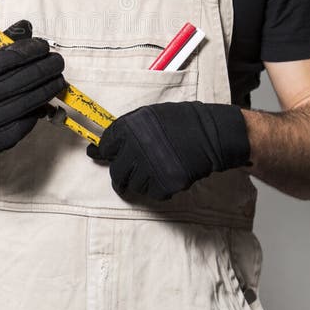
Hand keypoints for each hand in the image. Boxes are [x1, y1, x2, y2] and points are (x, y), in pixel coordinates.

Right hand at [0, 21, 64, 160]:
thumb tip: (25, 27)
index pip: (0, 62)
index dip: (25, 52)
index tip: (42, 45)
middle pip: (17, 82)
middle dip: (44, 68)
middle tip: (58, 60)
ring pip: (25, 103)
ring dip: (47, 88)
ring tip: (59, 78)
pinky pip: (24, 123)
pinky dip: (38, 109)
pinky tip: (46, 99)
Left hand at [87, 102, 250, 200]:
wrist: (211, 134)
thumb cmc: (181, 122)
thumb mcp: (149, 115)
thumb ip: (125, 130)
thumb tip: (98, 149)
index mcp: (129, 127)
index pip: (106, 146)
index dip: (110, 151)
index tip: (113, 154)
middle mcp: (136, 148)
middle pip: (116, 172)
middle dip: (123, 174)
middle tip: (134, 171)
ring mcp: (149, 168)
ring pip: (134, 185)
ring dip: (143, 180)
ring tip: (158, 167)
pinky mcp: (164, 184)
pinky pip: (152, 193)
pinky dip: (158, 188)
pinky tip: (168, 174)